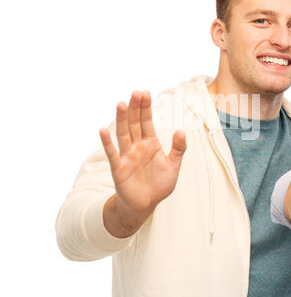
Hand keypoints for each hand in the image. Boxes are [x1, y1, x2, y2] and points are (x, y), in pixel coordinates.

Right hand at [99, 91, 186, 216]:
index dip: (145, 108)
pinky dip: (107, 143)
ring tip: (121, 104)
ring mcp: (127, 156)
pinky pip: (112, 154)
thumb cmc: (158, 184)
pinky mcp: (119, 168)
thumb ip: (178, 149)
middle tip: (136, 92)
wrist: (146, 204)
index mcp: (150, 144)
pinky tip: (102, 130)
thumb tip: (181, 130)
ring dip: (122, 120)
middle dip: (135, 108)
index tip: (144, 93)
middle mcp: (137, 146)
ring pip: (123, 134)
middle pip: (135, 124)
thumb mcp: (173, 166)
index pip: (146, 122)